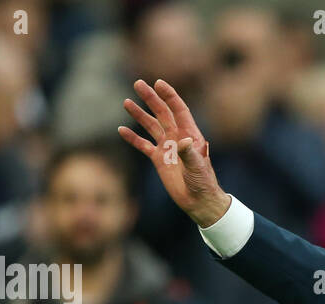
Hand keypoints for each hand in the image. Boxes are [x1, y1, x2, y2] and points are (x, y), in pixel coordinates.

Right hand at [119, 78, 230, 226]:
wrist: (198, 200)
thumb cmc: (203, 183)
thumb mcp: (197, 168)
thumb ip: (189, 153)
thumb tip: (183, 141)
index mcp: (190, 134)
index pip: (178, 110)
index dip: (169, 96)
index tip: (158, 83)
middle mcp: (177, 137)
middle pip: (162, 113)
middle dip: (151, 98)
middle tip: (138, 83)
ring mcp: (167, 147)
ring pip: (151, 126)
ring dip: (139, 114)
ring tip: (126, 102)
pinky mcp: (159, 159)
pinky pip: (143, 145)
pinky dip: (133, 138)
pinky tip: (121, 130)